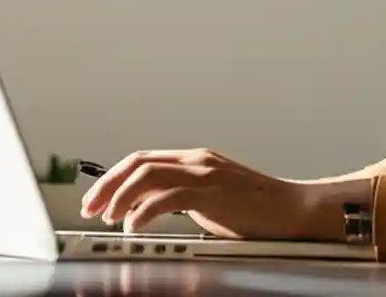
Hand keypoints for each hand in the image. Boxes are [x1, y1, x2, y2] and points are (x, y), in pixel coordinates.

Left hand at [79, 148, 362, 239]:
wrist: (295, 210)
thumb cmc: (258, 211)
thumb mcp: (213, 200)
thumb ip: (184, 198)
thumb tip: (148, 210)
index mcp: (195, 160)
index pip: (142, 159)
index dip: (113, 178)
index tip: (95, 199)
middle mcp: (197, 160)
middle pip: (138, 162)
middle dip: (107, 185)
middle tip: (90, 208)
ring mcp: (205, 173)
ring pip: (147, 174)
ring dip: (120, 196)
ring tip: (109, 218)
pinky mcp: (213, 192)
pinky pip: (167, 196)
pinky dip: (144, 211)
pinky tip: (134, 226)